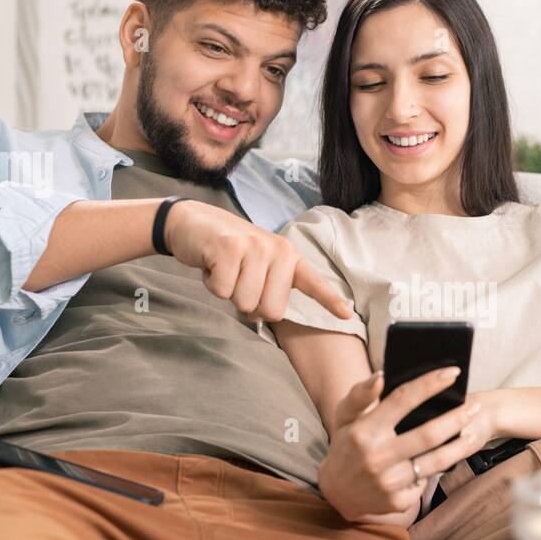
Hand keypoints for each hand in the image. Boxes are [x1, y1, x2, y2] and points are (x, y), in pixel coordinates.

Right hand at [163, 200, 352, 321]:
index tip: (347, 316)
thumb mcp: (257, 267)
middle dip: (249, 305)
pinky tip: (212, 265)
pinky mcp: (229, 248)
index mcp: (288, 256)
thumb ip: (267, 290)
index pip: (313, 283)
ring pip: (245, 303)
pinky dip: (212, 285)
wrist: (193, 223)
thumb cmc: (228, 253)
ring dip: (228, 293)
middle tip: (239, 280)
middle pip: (270, 311)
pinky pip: (223, 292)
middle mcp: (277, 250)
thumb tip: (263, 317)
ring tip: (225, 269)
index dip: (330, 301)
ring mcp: (254, 247)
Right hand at [318, 368, 494, 526]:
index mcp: (364, 431)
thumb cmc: (346, 446)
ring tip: (473, 433)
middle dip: (456, 419)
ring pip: (435, 462)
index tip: (453, 372)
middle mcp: (377, 457)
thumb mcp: (345, 418)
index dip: (430, 384)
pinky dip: (434, 469)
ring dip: (460, 446)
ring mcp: (388, 482)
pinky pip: (424, 481)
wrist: (336, 493)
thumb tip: (382, 375)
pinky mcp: (397, 501)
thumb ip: (360, 395)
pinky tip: (443, 460)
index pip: (402, 400)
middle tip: (474, 407)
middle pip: (428, 435)